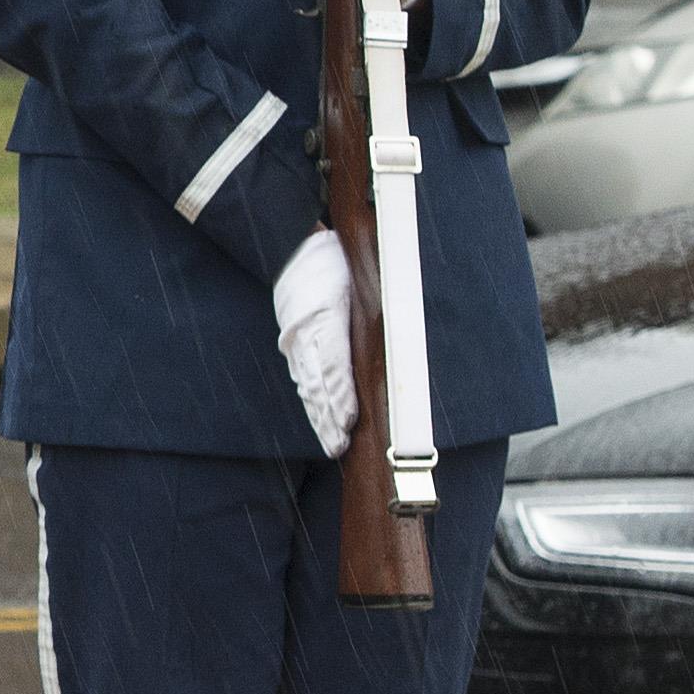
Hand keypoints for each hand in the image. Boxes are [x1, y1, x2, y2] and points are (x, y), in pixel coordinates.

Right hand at [272, 228, 356, 459]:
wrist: (294, 246)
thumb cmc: (335, 262)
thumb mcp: (361, 281)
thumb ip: (375, 311)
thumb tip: (400, 345)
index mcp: (323, 318)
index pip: (333, 366)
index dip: (340, 398)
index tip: (348, 423)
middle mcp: (305, 333)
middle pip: (318, 384)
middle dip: (328, 418)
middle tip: (339, 446)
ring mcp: (296, 339)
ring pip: (309, 384)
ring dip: (320, 415)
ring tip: (332, 442)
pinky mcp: (293, 341)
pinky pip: (303, 375)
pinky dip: (312, 399)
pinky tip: (320, 417)